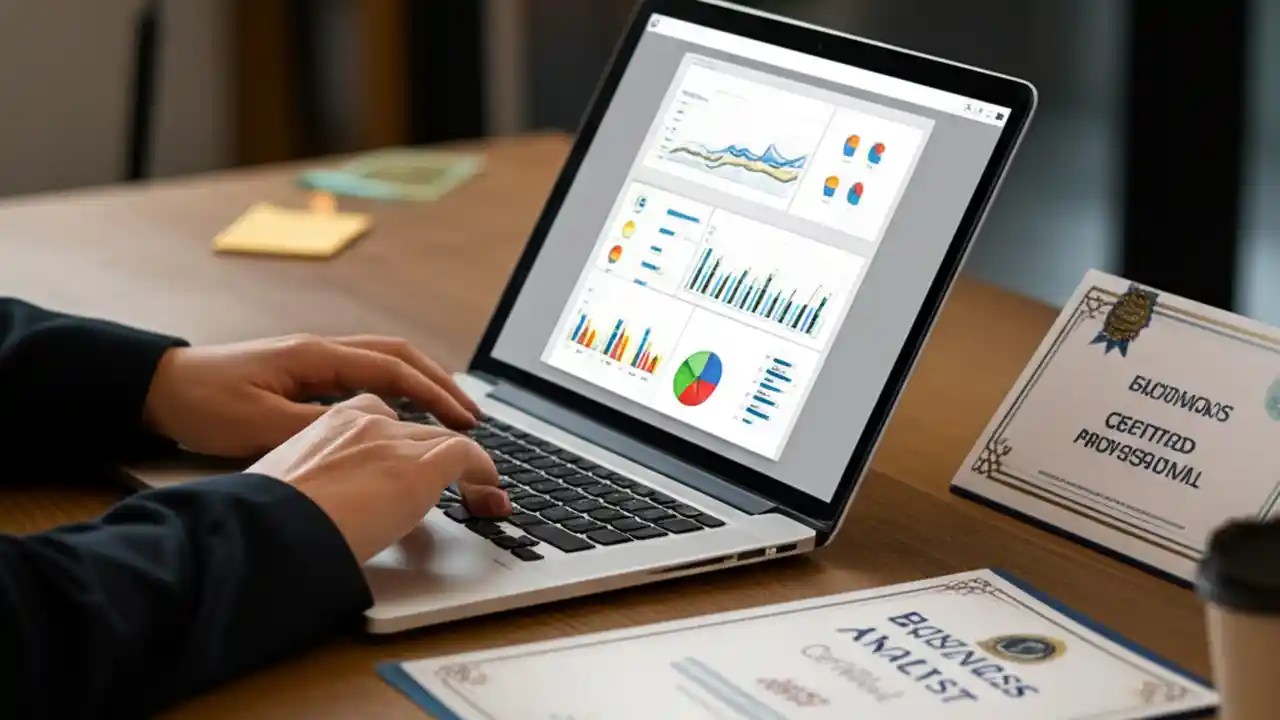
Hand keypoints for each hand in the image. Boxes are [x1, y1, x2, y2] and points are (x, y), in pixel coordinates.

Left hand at [143, 333, 481, 457]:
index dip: (435, 395)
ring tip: (451, 414)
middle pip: (400, 356)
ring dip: (423, 384)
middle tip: (473, 415)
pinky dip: (397, 390)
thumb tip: (370, 433)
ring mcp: (314, 360)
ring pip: (385, 363)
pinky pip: (365, 376)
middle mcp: (322, 350)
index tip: (464, 422)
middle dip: (442, 384)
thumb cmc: (203, 403)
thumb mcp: (259, 423)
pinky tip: (405, 414)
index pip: (394, 371)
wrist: (160, 387)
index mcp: (316, 356)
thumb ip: (316, 426)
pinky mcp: (305, 375)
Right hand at [249, 394, 507, 561]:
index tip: (405, 468)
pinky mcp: (418, 467)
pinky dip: (484, 474)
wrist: (263, 532)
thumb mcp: (283, 493)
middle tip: (453, 487)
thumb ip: (311, 489)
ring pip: (444, 441)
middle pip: (417, 432)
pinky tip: (488, 498)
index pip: (379, 421)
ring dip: (465, 469)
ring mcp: (392, 441)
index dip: (400, 445)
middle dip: (436, 459)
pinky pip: (467, 455)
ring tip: (479, 496)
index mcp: (328, 425)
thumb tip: (321, 515)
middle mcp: (363, 421)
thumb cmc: (262, 524)